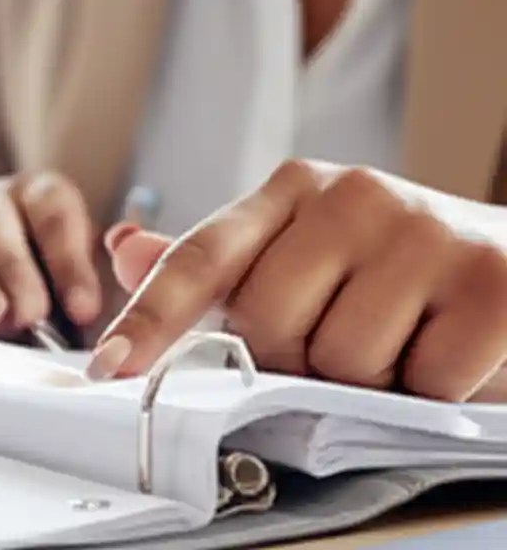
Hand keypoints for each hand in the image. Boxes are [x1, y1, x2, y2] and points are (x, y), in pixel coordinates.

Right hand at [0, 172, 100, 338]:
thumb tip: (132, 277)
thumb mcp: (88, 271)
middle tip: (34, 314)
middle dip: (17, 270)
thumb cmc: (58, 283)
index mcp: (38, 193)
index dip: (68, 260)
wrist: (4, 299)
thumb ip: (109, 275)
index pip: (52, 209)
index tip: (84, 308)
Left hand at [95, 160, 506, 401]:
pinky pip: (422, 380)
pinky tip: (446, 348)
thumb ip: (219, 265)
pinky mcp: (488, 280)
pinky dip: (432, 387)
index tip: (109, 367)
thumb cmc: (393, 270)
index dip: (149, 317)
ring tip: (400, 338)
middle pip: (267, 324)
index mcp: (291, 190)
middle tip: (340, 336)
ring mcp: (422, 230)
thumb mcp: (301, 255)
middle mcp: (352, 195)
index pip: (201, 258)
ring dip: (367, 376)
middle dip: (295, 356)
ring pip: (342, 360)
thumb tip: (123, 248)